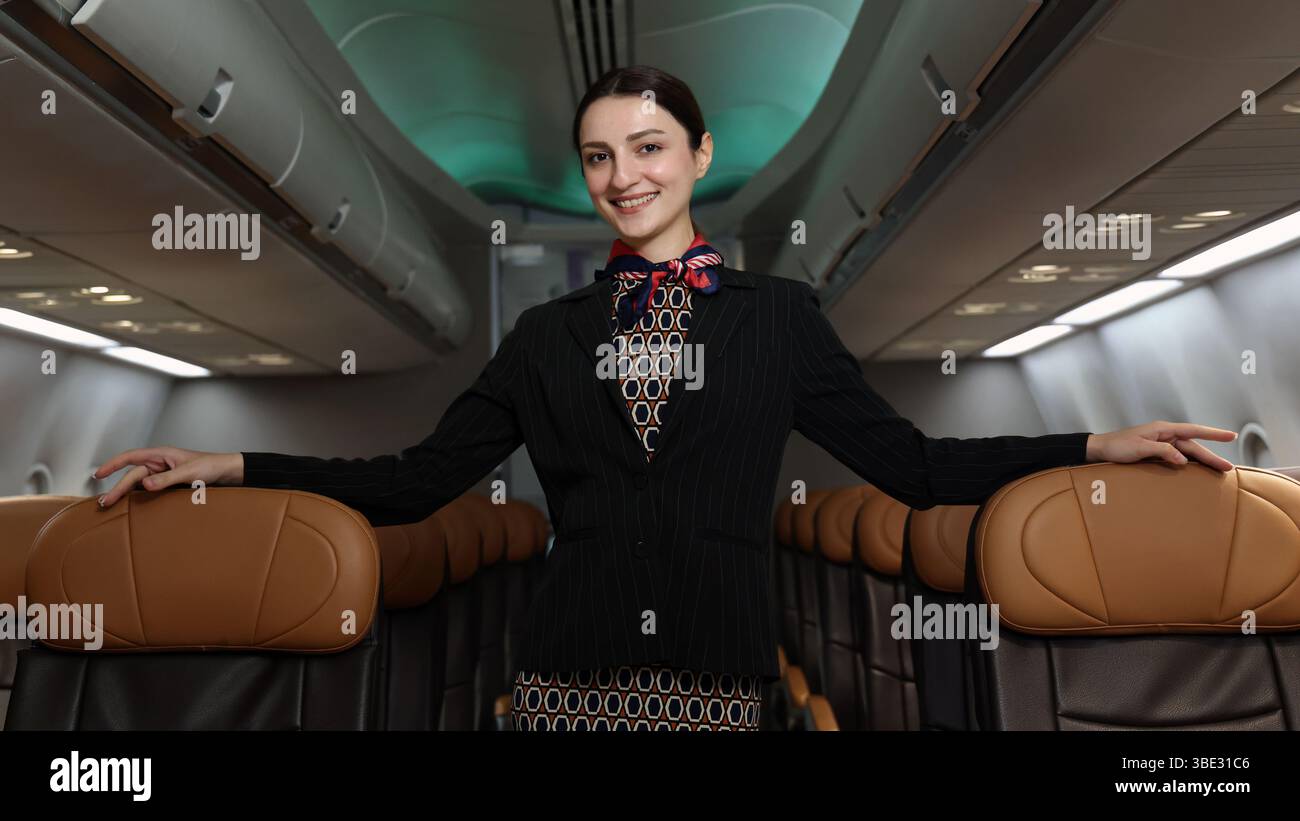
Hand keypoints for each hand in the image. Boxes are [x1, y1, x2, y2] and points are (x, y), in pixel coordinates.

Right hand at [92, 448, 244, 508]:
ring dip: (126, 494)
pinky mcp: (169, 485)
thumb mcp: (189, 473)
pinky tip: (133, 507)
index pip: (131, 457)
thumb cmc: (211, 466)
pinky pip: (150, 491)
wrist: (228, 473)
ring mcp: (163, 475)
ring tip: (112, 505)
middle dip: (118, 488)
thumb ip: (167, 479)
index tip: (98, 474)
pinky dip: (140, 497)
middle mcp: (159, 464)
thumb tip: (144, 485)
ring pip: (139, 484)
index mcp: (161, 455)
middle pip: (133, 475)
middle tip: (105, 502)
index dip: (113, 465)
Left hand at [1085, 421, 1236, 470]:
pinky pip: (1178, 458)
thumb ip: (1162, 451)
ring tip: (1218, 471)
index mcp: (1163, 429)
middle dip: (1211, 456)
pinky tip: (1197, 471)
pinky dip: (1189, 464)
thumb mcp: (1139, 448)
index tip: (1231, 436)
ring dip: (1202, 461)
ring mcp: (1162, 444)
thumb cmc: (1117, 447)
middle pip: (1193, 446)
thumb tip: (1183, 459)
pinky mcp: (1157, 453)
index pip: (1193, 430)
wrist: (1100, 450)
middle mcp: (1165, 435)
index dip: (1213, 434)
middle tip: (1228, 468)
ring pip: (1187, 453)